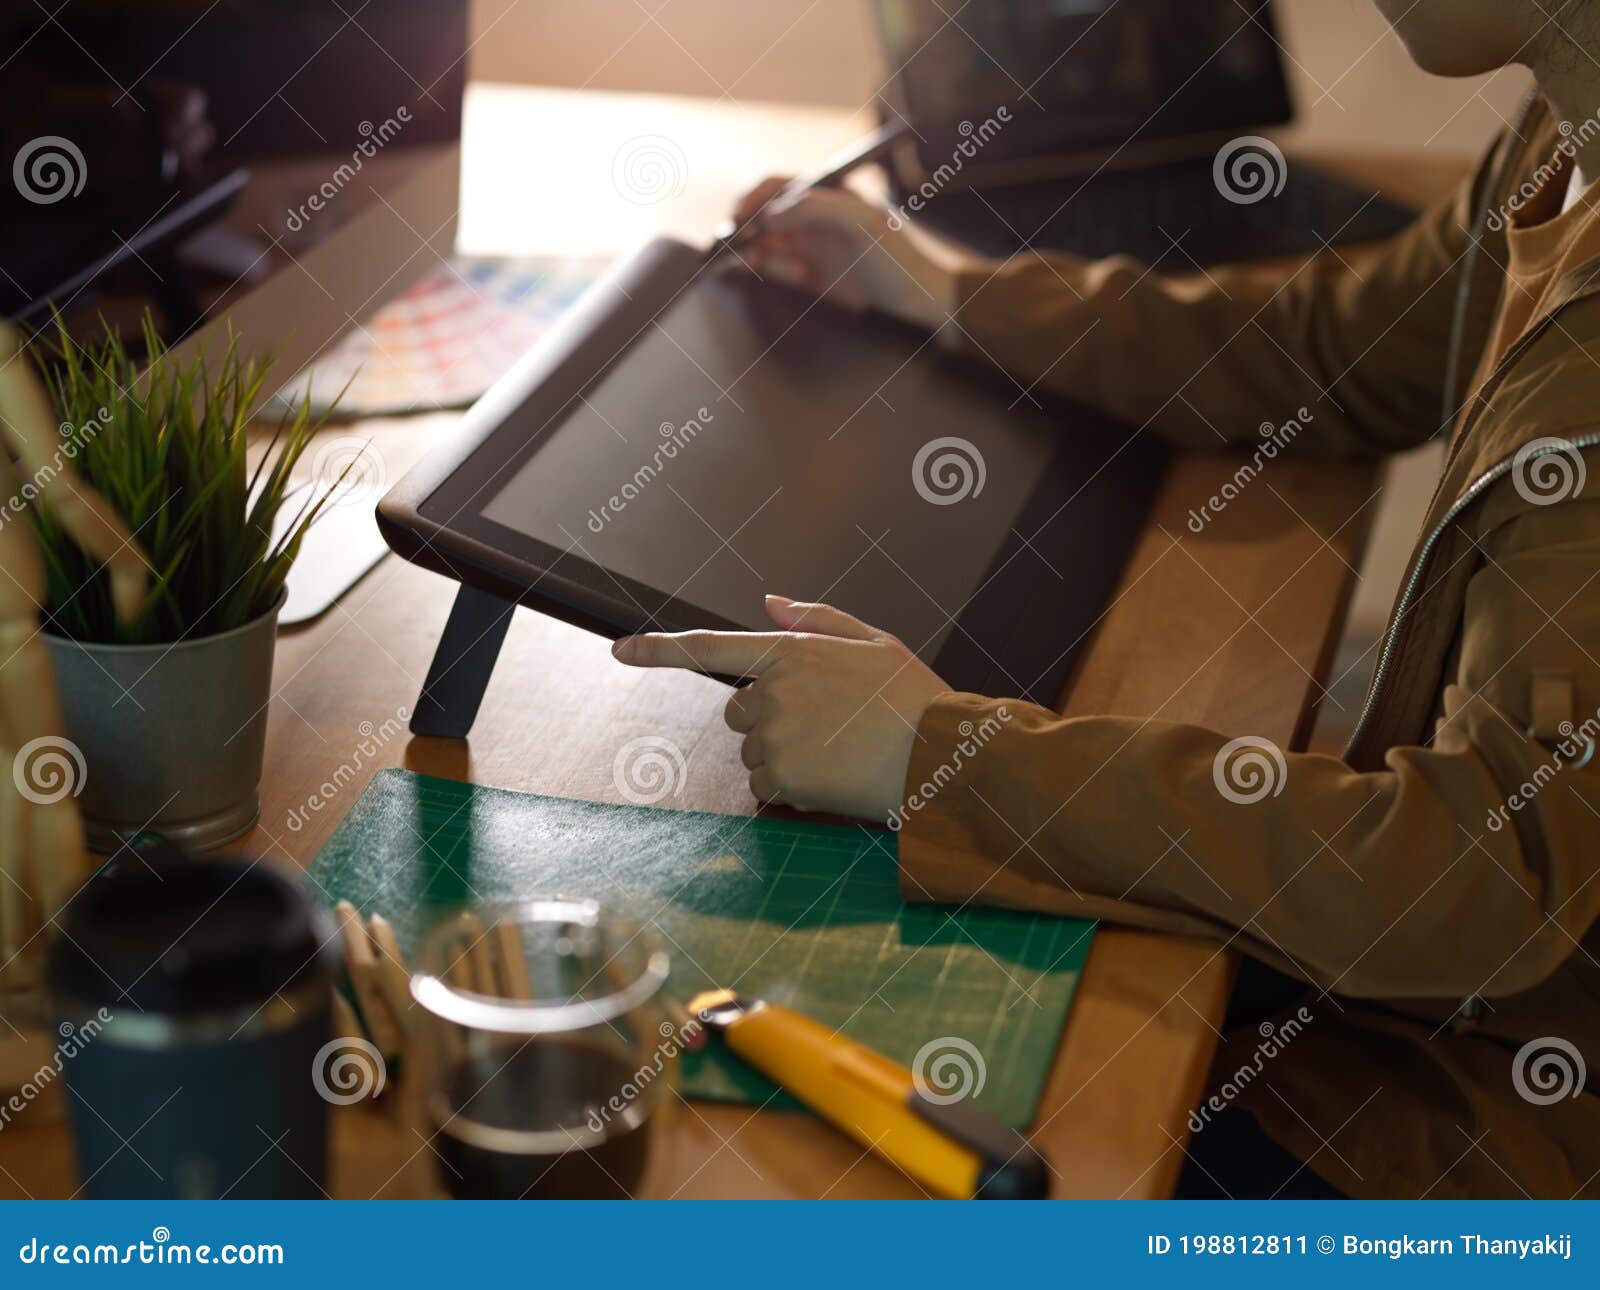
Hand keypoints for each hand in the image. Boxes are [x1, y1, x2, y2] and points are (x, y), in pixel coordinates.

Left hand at [612, 596, 950, 822]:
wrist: (940, 755)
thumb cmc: (911, 697)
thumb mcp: (873, 640)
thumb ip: (815, 618)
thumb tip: (768, 602)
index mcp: (791, 651)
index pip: (710, 647)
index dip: (659, 649)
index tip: (620, 651)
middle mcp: (773, 691)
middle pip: (739, 711)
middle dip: (769, 719)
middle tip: (826, 726)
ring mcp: (774, 737)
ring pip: (752, 751)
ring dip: (782, 755)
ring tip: (837, 751)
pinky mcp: (781, 778)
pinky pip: (765, 786)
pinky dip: (791, 786)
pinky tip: (833, 776)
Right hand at [727, 176, 990, 331]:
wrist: (924, 305)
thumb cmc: (900, 259)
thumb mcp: (861, 223)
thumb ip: (815, 208)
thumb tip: (770, 213)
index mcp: (828, 195)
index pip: (778, 185)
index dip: (753, 196)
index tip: (738, 215)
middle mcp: (815, 219)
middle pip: (764, 216)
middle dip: (751, 230)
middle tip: (751, 250)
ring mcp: (812, 250)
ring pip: (766, 246)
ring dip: (762, 256)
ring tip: (792, 271)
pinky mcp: (811, 281)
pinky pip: (775, 272)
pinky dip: (767, 273)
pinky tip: (781, 277)